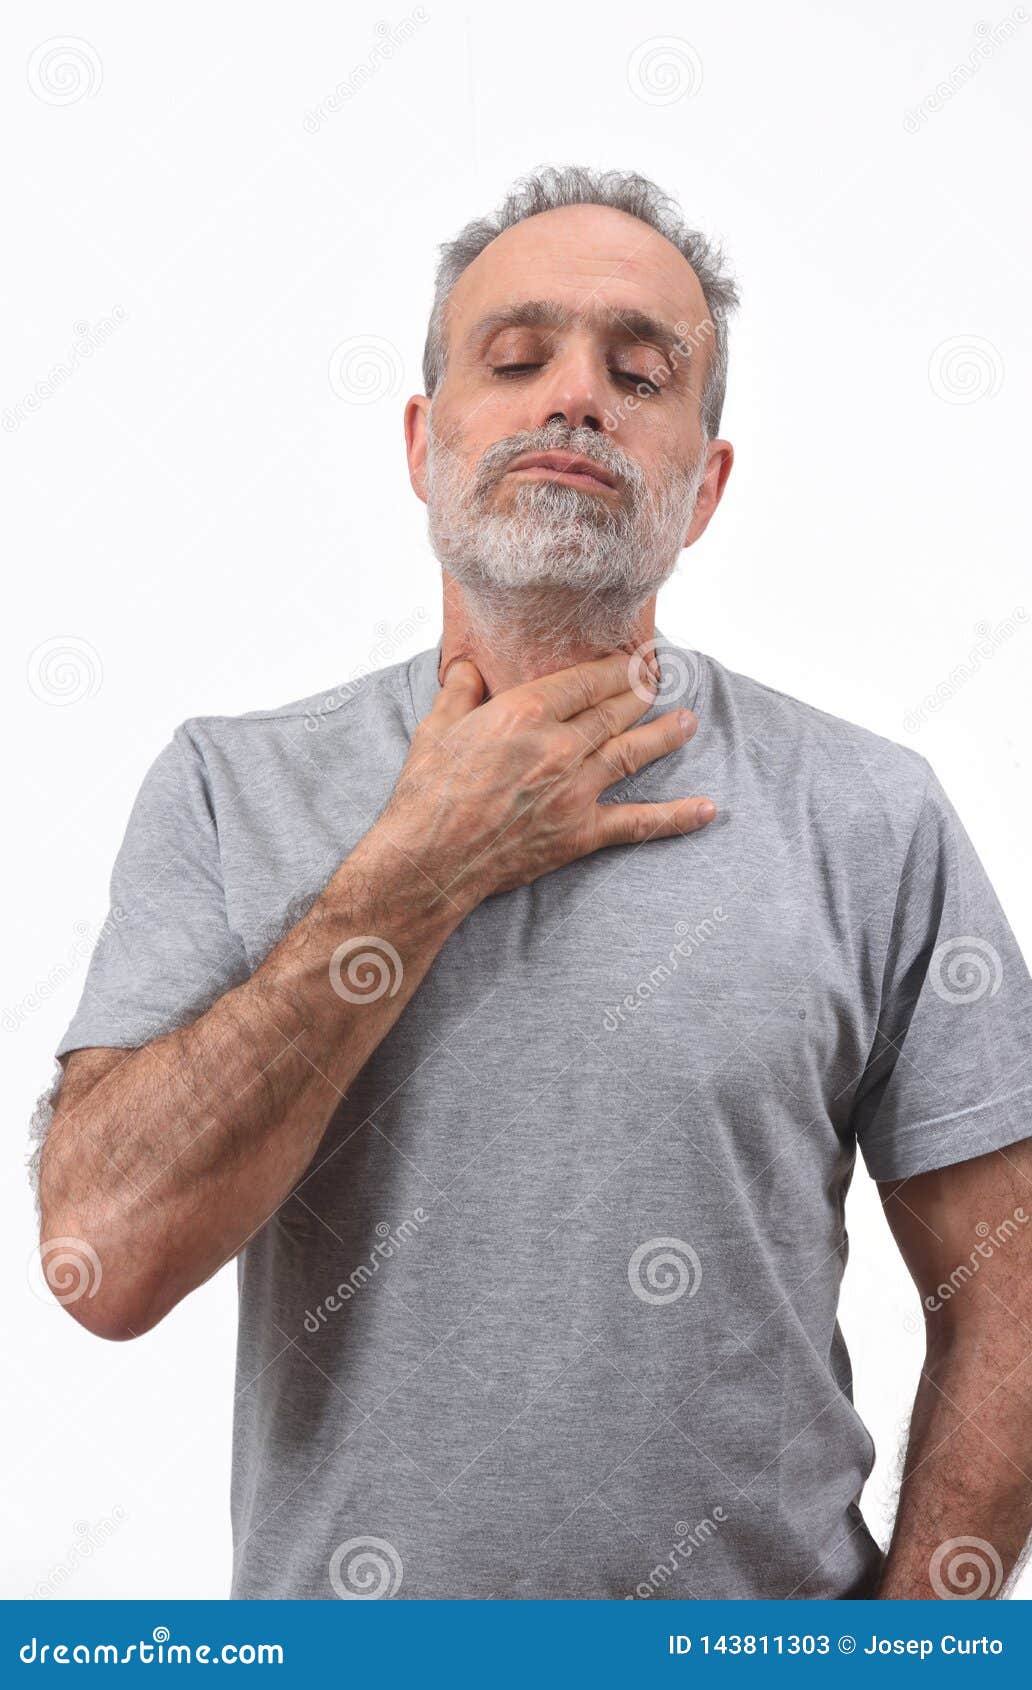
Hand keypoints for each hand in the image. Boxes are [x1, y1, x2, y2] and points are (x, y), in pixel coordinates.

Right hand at [369, 649, 716, 912]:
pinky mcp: (581, 832)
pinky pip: (638, 822)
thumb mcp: (436, 728)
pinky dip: (676, 817)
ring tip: (688, 722)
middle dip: (642, 691)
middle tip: (661, 678)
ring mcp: (575, 790)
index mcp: (524, 714)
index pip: (585, 680)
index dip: (615, 667)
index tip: (633, 658)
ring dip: (665, 735)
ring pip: (633, 753)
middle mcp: (559, 746)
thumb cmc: (427, 794)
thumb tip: (469, 668)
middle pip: (614, 710)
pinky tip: (707, 809)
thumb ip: (460, 691)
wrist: (430, 859)